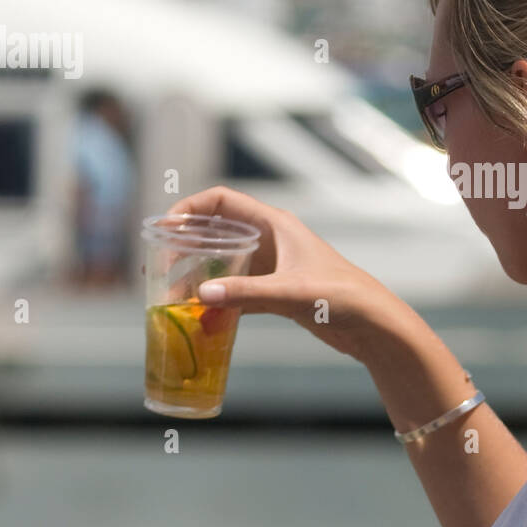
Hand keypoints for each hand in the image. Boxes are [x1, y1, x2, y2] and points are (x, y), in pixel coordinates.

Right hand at [163, 185, 408, 359]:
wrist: (372, 324)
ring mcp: (272, 265)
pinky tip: (199, 318)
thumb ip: (246, 295)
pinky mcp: (275, 290)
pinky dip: (216, 300)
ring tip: (168, 298)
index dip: (188, 210)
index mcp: (274, 224)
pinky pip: (235, 289)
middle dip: (183, 248)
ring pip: (222, 264)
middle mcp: (270, 239)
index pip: (220, 201)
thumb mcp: (290, 293)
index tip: (163, 229)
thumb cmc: (341, 297)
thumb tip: (199, 297)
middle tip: (155, 269)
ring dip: (195, 278)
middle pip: (214, 232)